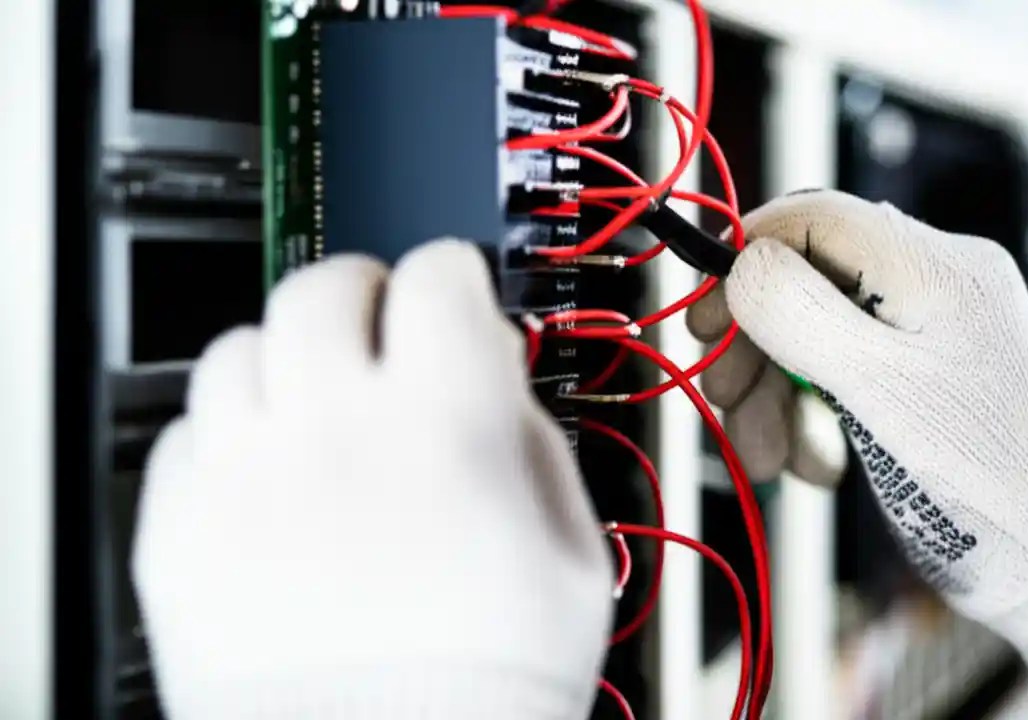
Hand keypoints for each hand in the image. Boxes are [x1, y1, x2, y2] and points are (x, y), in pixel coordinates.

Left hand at [132, 241, 612, 718]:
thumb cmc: (488, 692)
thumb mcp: (574, 554)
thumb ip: (535, 438)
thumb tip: (501, 376)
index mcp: (446, 423)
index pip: (437, 277)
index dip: (454, 277)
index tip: (454, 292)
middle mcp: (334, 428)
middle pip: (323, 288)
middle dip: (363, 295)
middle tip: (380, 328)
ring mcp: (244, 476)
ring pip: (240, 346)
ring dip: (288, 357)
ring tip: (316, 401)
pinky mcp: (181, 533)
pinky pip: (184, 434)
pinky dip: (227, 434)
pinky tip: (265, 470)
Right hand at [692, 191, 1027, 711]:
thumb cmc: (985, 480)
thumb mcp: (879, 389)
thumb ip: (802, 314)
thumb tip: (741, 261)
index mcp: (937, 266)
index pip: (815, 218)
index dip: (746, 258)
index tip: (705, 321)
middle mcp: (934, 285)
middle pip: (804, 281)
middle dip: (755, 346)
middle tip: (725, 401)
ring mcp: (926, 334)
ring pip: (811, 335)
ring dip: (773, 397)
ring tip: (769, 460)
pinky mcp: (916, 380)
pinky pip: (837, 376)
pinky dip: (809, 419)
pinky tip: (815, 465)